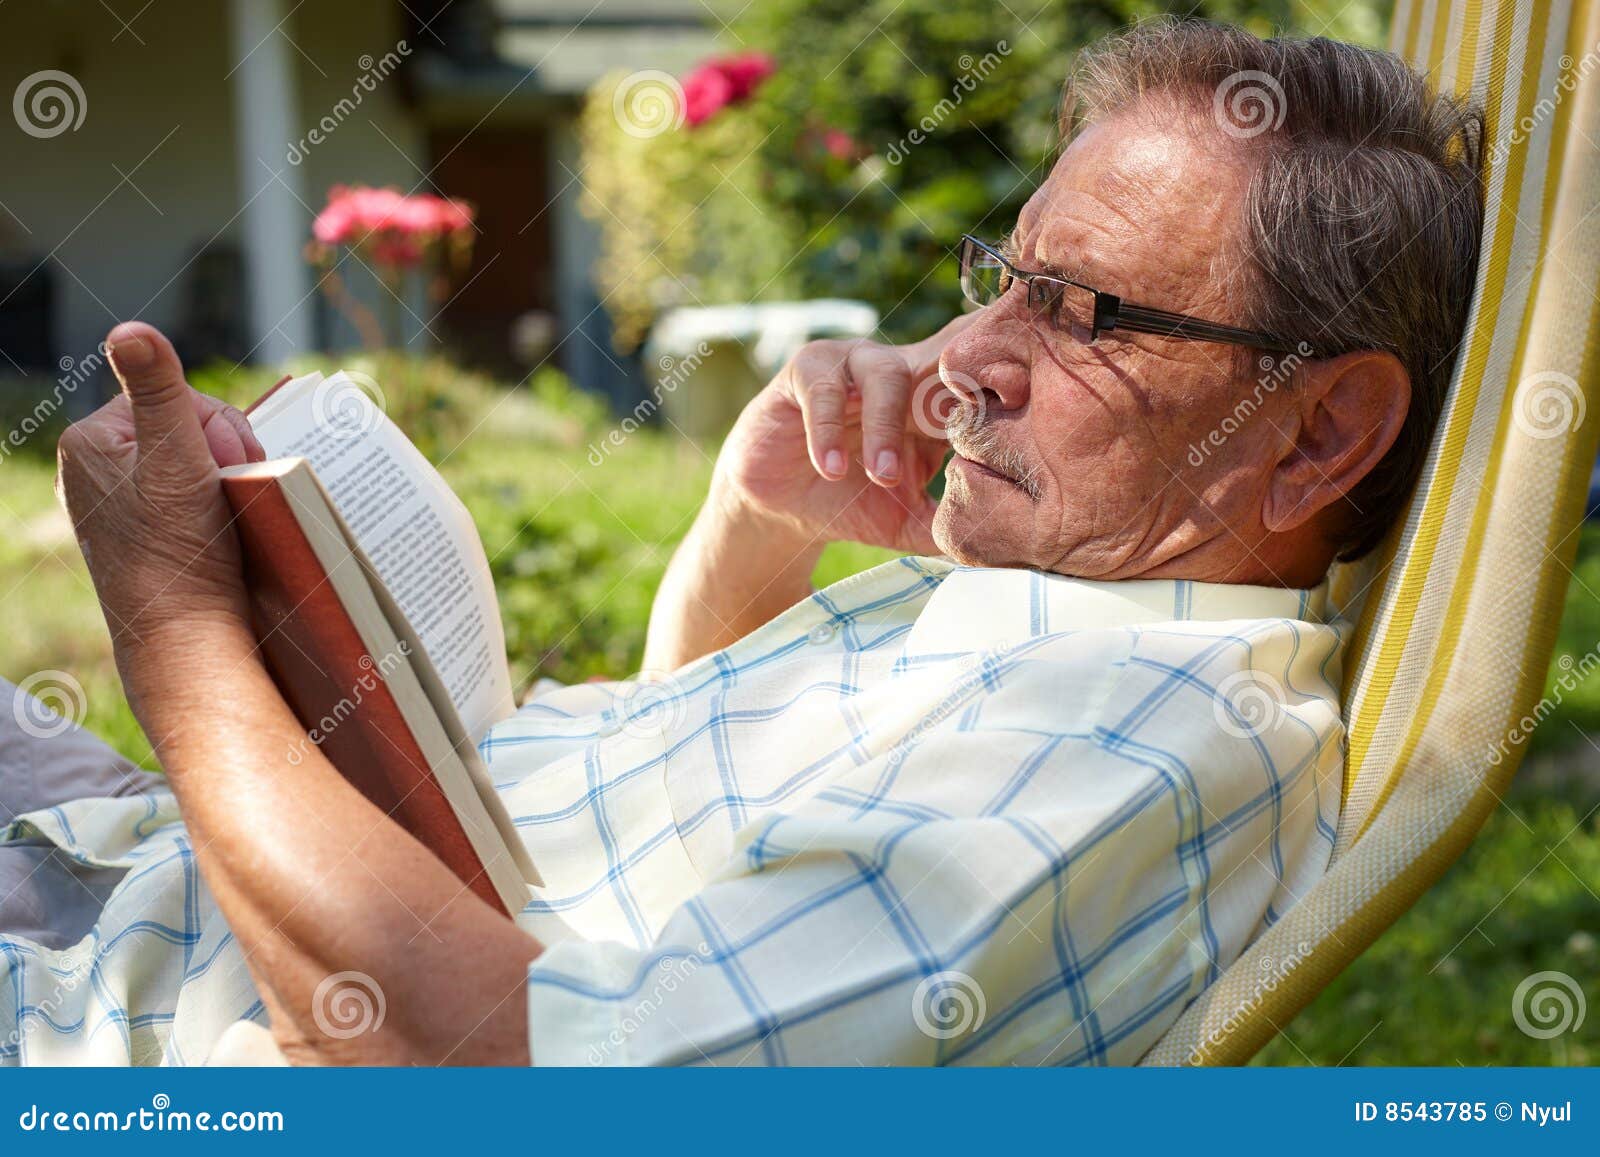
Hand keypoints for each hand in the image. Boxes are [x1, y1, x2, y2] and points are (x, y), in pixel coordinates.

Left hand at [56, 322, 264, 653]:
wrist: (184, 636)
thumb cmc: (182, 552)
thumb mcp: (177, 458)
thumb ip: (158, 389)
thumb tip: (129, 328)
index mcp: (90, 442)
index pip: (178, 399)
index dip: (218, 429)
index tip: (227, 467)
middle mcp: (94, 471)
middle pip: (184, 429)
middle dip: (221, 456)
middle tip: (231, 494)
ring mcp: (117, 507)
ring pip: (191, 464)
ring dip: (222, 482)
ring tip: (227, 517)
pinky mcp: (140, 536)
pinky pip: (186, 498)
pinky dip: (211, 508)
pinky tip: (217, 532)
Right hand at [713, 314, 975, 554]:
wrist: (779, 507)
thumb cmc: (850, 504)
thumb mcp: (904, 521)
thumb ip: (945, 526)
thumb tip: (996, 550)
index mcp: (932, 401)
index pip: (975, 379)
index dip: (999, 383)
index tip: (1025, 407)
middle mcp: (901, 373)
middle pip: (941, 361)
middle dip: (958, 383)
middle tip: (972, 422)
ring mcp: (854, 365)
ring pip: (885, 376)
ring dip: (886, 428)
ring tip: (883, 476)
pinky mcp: (807, 370)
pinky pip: (824, 389)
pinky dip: (829, 429)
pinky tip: (832, 469)